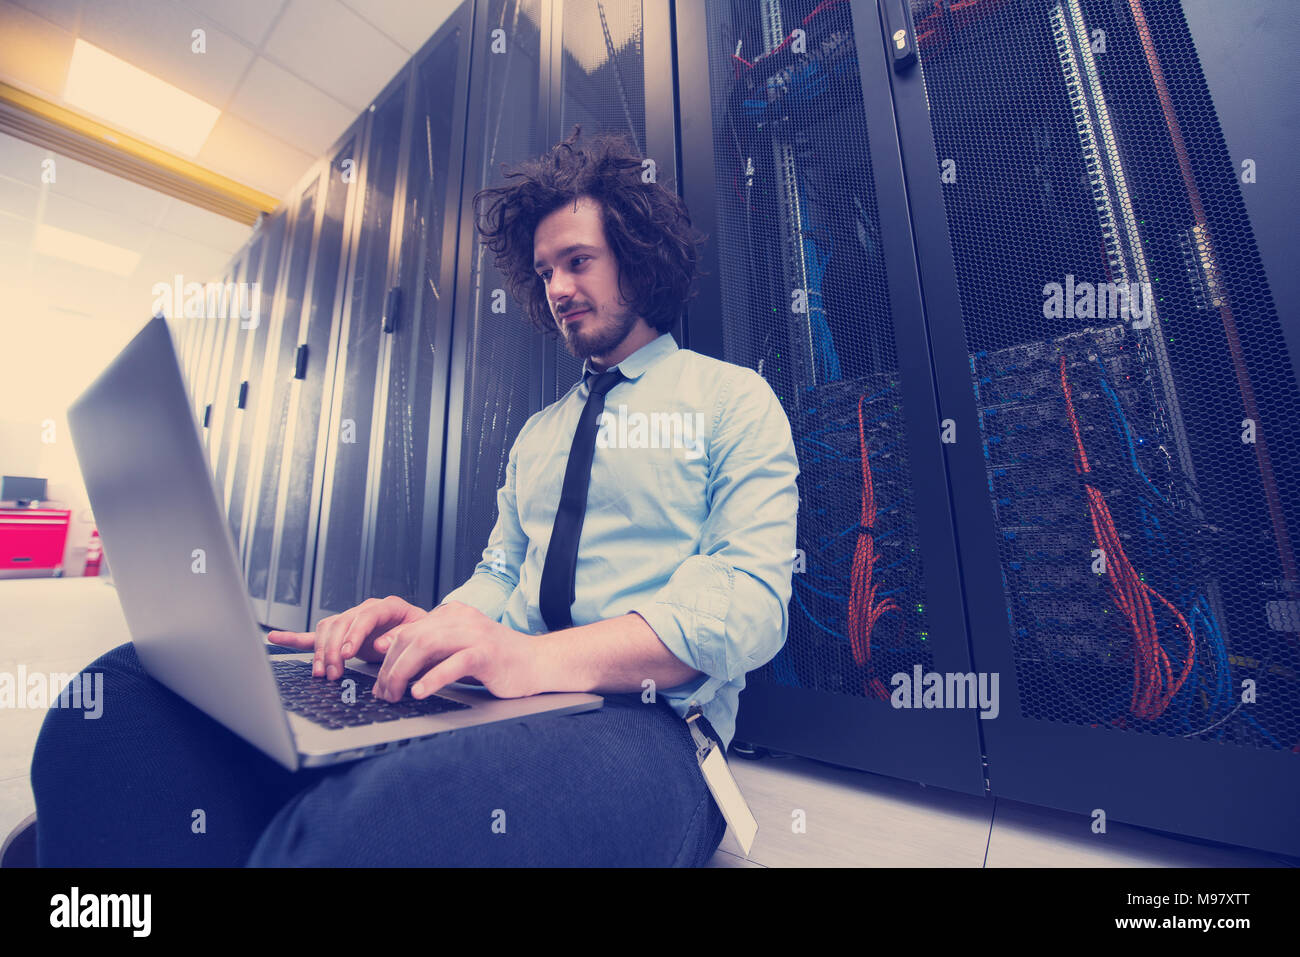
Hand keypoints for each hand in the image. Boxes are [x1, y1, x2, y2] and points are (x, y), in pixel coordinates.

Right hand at [267, 595, 427, 679]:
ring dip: (320, 652)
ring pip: (327, 630)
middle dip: (334, 650)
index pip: (366, 615)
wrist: (422, 633)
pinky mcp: (341, 633)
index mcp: (389, 606)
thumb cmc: (423, 634)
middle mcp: (366, 609)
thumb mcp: (422, 634)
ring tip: (321, 673)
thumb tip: (381, 645)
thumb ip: (402, 638)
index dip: (355, 634)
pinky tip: (275, 638)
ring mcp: (351, 619)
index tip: (348, 654)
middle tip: (333, 673)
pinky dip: (294, 638)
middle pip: (341, 624)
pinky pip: (314, 634)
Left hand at [371, 601, 544, 700]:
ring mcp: (475, 634)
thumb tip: (394, 662)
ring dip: (403, 673)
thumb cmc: (497, 661)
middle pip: (412, 637)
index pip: (408, 629)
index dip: (387, 655)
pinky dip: (432, 679)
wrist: (538, 663)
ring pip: (426, 646)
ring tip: (396, 694)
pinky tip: (420, 692)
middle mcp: (461, 619)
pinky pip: (454, 663)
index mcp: (452, 614)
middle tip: (384, 694)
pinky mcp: (488, 653)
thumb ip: (432, 651)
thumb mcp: (458, 650)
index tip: (377, 679)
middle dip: (391, 668)